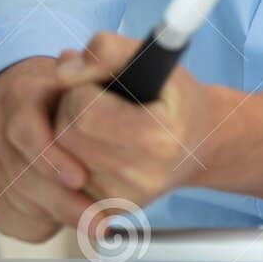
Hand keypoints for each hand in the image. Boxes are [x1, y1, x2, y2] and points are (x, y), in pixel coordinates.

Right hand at [0, 56, 94, 242]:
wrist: (28, 93)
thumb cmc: (68, 87)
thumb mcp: (87, 70)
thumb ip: (102, 67)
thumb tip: (113, 71)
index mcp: (19, 93)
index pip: (25, 130)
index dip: (52, 159)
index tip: (81, 178)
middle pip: (21, 173)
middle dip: (62, 202)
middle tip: (98, 219)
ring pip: (14, 198)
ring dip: (54, 215)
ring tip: (93, 222)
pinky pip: (6, 216)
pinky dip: (38, 224)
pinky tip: (65, 220)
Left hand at [52, 32, 216, 217]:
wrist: (200, 142)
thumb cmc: (176, 99)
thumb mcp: (153, 60)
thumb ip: (108, 50)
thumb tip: (64, 69)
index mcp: (158, 137)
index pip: (84, 114)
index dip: (81, 90)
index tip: (97, 83)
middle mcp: (144, 176)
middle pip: (68, 136)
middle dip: (69, 109)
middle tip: (92, 99)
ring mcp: (127, 199)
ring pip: (62, 159)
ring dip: (67, 133)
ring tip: (94, 121)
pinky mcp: (112, 211)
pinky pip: (66, 181)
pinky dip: (72, 158)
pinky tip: (95, 146)